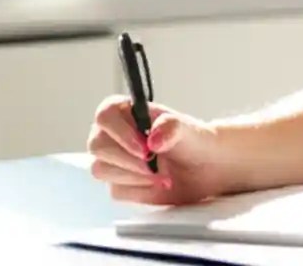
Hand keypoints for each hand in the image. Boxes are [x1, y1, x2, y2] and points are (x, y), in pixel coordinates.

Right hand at [87, 95, 229, 204]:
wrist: (205, 169)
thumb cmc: (195, 142)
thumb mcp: (188, 131)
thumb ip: (172, 127)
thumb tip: (153, 139)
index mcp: (126, 111)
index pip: (105, 115)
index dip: (120, 132)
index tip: (145, 146)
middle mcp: (113, 134)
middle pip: (97, 145)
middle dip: (129, 159)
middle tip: (155, 165)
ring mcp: (112, 159)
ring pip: (101, 169)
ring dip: (135, 176)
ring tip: (163, 175)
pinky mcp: (117, 183)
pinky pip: (115, 190)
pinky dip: (140, 190)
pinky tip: (158, 183)